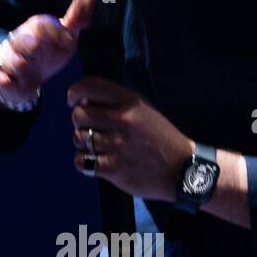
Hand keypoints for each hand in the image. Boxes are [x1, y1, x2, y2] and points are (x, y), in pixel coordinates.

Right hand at [0, 0, 93, 107]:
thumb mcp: (65, 35)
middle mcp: (20, 43)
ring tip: (23, 65)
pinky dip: (5, 80)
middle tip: (36, 46)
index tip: (69, 40)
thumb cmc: (48, 51)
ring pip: (9, 59)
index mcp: (35, 29)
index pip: (42, 25)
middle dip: (27, 42)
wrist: (25, 75)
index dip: (54, 31)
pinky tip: (10, 81)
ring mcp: (11, 61)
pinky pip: (2, 79)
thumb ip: (77, 18)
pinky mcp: (5, 79)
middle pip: (20, 39)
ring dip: (16, 62)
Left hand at [67, 77, 193, 201]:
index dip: (74, 93)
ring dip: (83, 143)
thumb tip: (81, 101)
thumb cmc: (160, 138)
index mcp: (130, 102)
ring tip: (97, 147)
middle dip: (80, 122)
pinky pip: (81, 161)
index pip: (89, 87)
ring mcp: (116, 145)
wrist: (182, 169)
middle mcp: (122, 120)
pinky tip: (95, 162)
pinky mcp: (113, 168)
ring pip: (78, 138)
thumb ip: (116, 103)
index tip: (74, 102)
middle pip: (78, 115)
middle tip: (90, 129)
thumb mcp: (144, 110)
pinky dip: (84, 162)